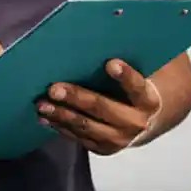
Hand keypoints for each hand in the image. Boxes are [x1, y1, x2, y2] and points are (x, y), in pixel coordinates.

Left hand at [36, 59, 162, 154]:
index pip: (138, 86)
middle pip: (103, 107)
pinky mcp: (104, 148)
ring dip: (61, 114)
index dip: (125, 76)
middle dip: (77, 97)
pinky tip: (45, 117)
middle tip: (53, 88)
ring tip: (41, 104)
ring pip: (86, 125)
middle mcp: (137, 122)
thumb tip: (91, 42)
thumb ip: (120, 66)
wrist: (143, 123)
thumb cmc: (131, 90)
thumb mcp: (135, 78)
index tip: (110, 63)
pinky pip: (79, 137)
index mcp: (148, 100)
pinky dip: (60, 127)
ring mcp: (120, 139)